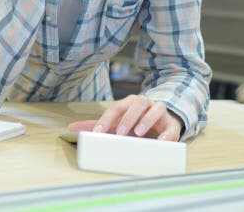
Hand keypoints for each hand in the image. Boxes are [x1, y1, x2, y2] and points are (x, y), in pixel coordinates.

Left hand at [68, 95, 183, 140]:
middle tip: (119, 133)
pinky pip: (172, 127)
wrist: (162, 121)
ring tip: (139, 133)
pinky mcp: (172, 124)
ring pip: (154, 109)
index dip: (106, 119)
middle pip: (135, 105)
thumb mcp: (116, 122)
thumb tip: (71, 127)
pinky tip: (162, 140)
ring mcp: (159, 111)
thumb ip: (96, 125)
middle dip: (127, 119)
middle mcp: (144, 103)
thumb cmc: (135, 122)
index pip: (115, 107)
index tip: (99, 132)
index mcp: (128, 103)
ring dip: (146, 120)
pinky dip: (167, 133)